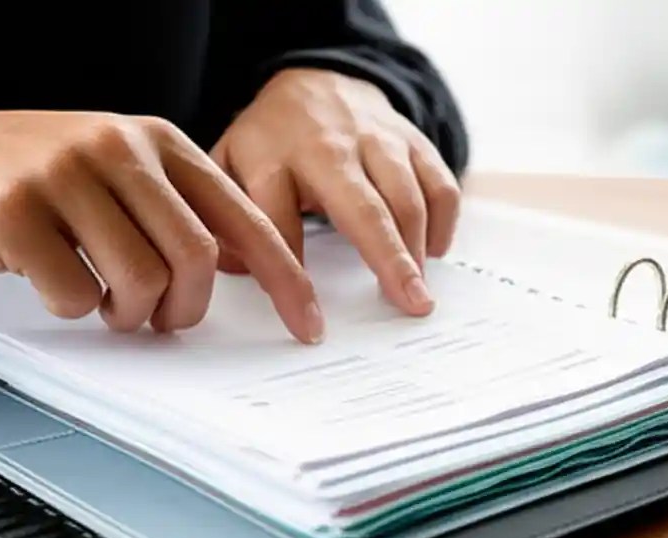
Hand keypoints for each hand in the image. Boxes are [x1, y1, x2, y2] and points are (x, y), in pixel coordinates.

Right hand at [0, 111, 322, 342]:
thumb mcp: (130, 171)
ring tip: (107, 299)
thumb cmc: (54, 176)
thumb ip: (185, 208)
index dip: (285, 279)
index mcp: (163, 142)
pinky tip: (58, 281)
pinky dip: (73, 308)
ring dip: (129, 313)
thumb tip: (246, 269)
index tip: (307, 324)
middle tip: (162, 316)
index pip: (246, 220)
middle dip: (186, 307)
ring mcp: (64, 175)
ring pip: (140, 281)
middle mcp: (119, 149)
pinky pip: (73, 294)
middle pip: (196, 259)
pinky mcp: (13, 211)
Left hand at [211, 68, 461, 316]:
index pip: (277, 223)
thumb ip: (225, 215)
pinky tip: (433, 251)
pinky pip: (439, 183)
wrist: (316, 81)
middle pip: (362, 209)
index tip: (310, 326)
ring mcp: (376, 140)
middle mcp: (328, 146)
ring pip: (407, 198)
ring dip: (418, 249)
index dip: (290, 277)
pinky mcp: (413, 140)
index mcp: (271, 157)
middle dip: (389, 260)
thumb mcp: (229, 166)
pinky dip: (442, 222)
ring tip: (418, 291)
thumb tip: (230, 271)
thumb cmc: (273, 142)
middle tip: (410, 304)